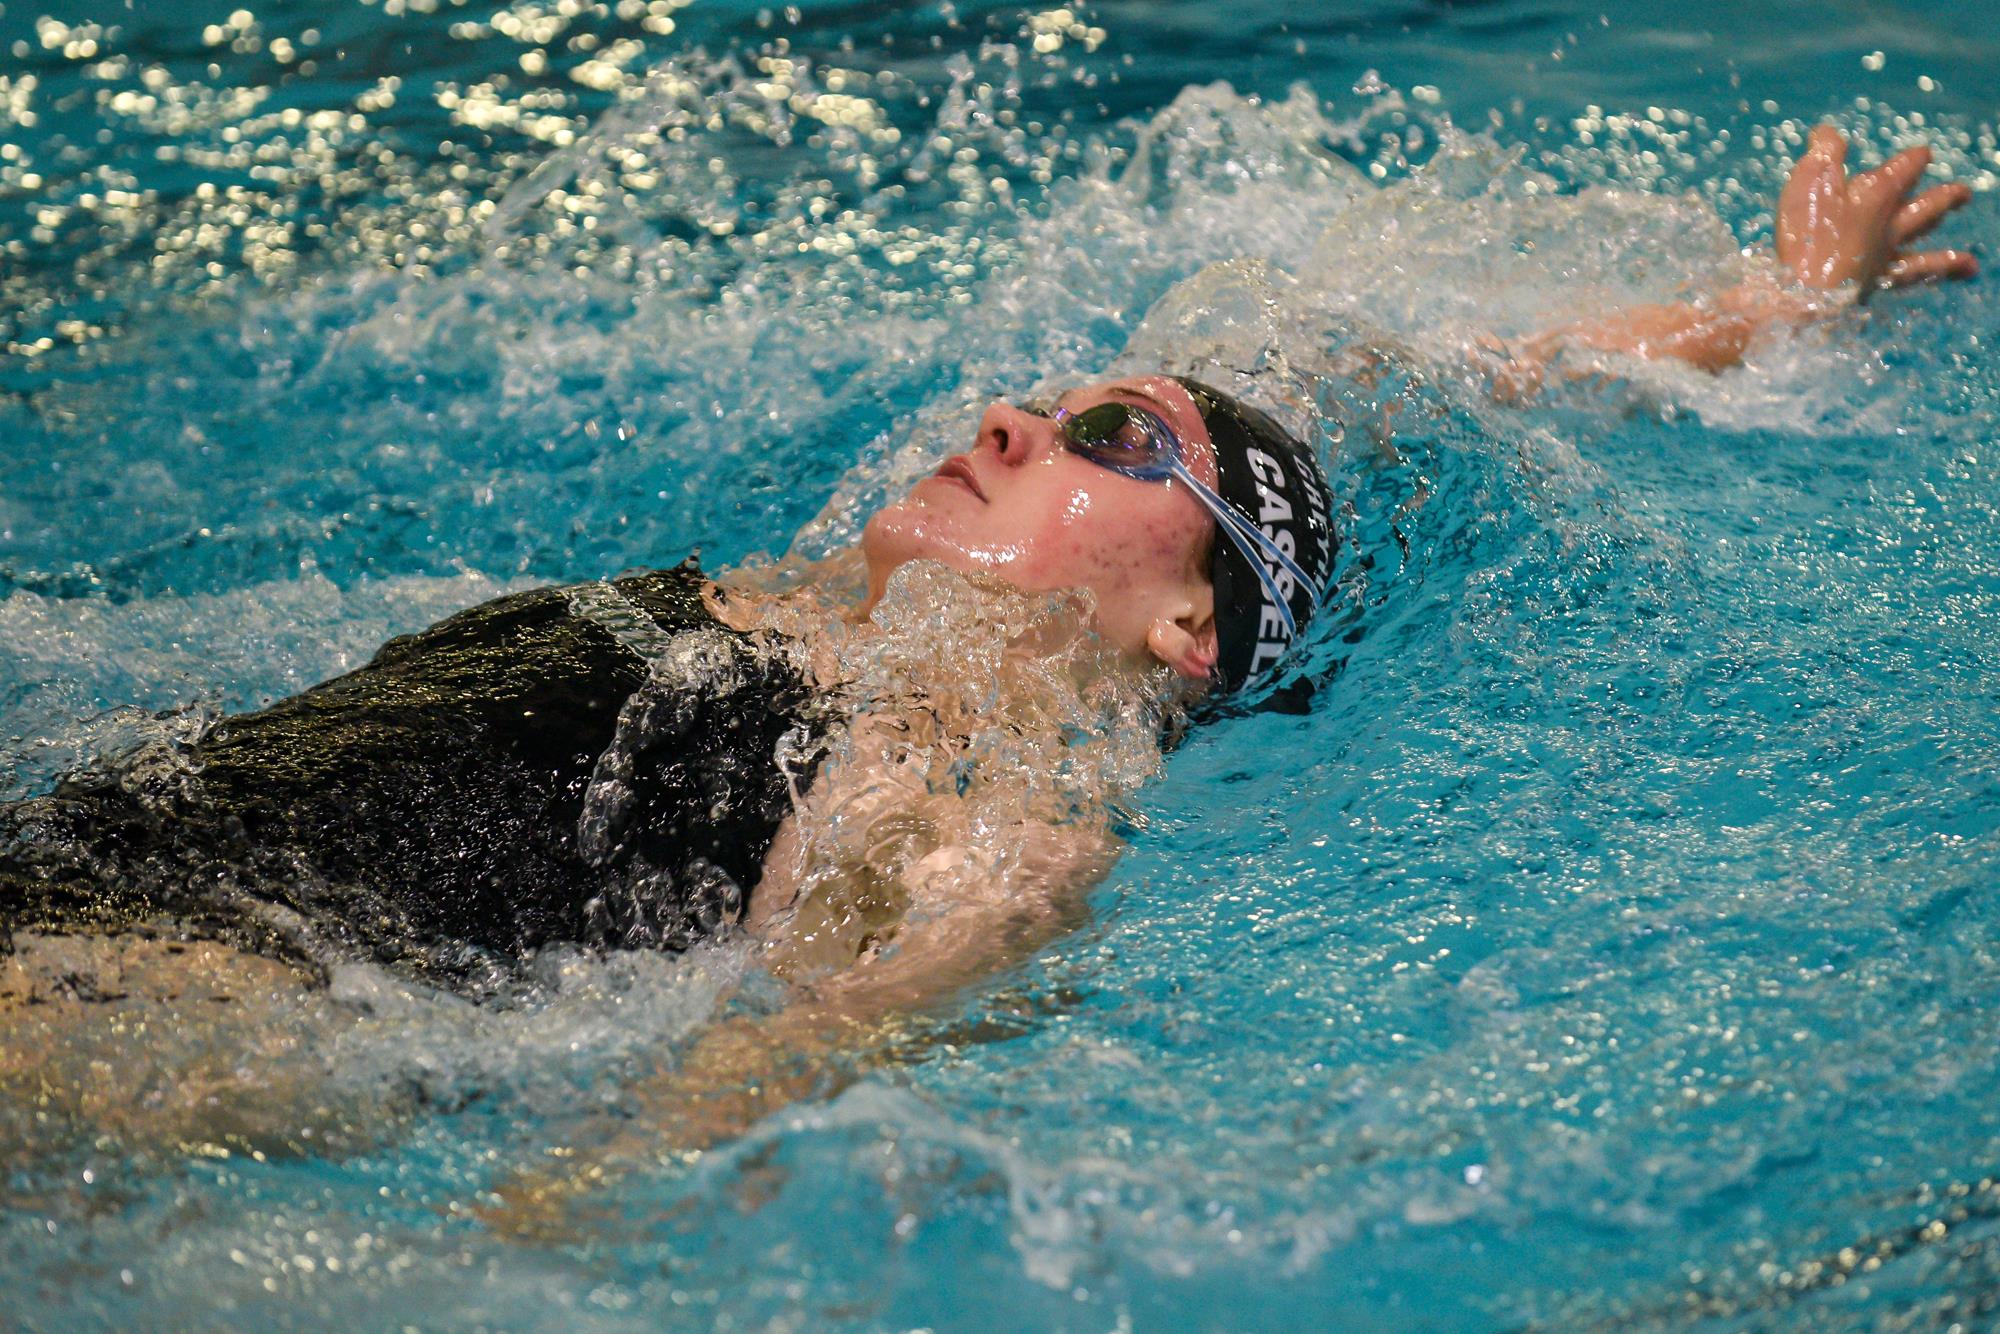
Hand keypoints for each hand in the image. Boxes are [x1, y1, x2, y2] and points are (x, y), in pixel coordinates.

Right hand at [1777, 124, 1977, 296]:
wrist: (1806, 290)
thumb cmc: (1807, 233)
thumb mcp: (1809, 181)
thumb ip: (1824, 152)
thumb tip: (1828, 132)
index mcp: (1877, 193)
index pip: (1905, 168)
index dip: (1914, 159)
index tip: (1923, 154)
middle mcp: (1890, 222)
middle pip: (1926, 206)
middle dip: (1945, 197)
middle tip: (1963, 194)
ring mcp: (1888, 253)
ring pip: (1927, 243)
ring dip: (1948, 244)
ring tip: (1969, 255)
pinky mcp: (1880, 281)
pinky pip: (1920, 274)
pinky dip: (1942, 272)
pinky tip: (1960, 274)